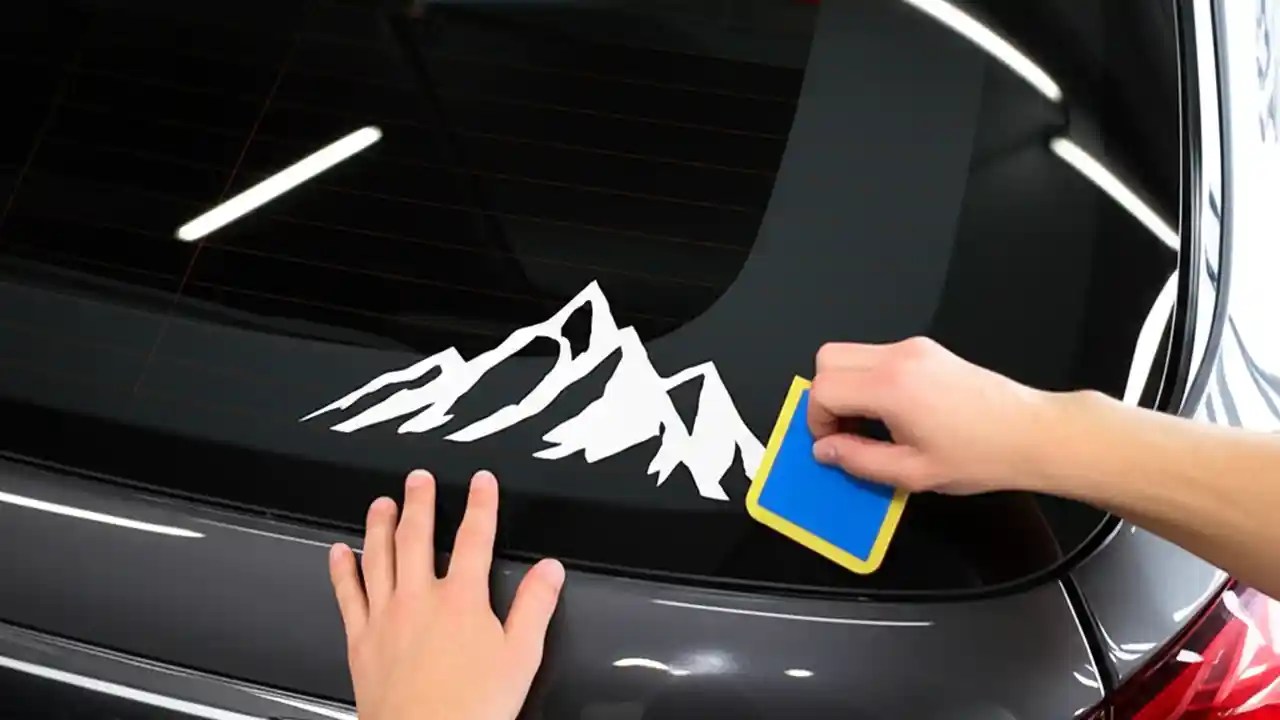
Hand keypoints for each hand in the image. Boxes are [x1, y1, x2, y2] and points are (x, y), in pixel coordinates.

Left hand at [329, 470, 564, 719]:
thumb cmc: (472, 708)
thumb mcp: (521, 656)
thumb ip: (535, 607)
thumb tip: (549, 569)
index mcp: (461, 600)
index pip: (474, 538)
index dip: (481, 504)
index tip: (482, 481)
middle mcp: (418, 599)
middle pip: (416, 536)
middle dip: (419, 502)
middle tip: (418, 478)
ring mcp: (384, 617)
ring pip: (378, 557)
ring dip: (379, 524)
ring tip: (381, 502)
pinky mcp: (360, 640)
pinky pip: (347, 595)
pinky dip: (341, 569)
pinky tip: (338, 552)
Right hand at [808, 337, 1057, 493]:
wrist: (1032, 433)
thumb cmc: (981, 455)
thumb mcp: (912, 473)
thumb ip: (858, 460)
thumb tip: (824, 451)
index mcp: (892, 387)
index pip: (824, 388)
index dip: (816, 420)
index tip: (831, 444)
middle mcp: (899, 357)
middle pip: (828, 359)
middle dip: (824, 396)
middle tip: (843, 431)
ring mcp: (914, 349)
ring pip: (851, 354)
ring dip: (847, 387)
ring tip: (869, 425)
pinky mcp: (927, 350)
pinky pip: (878, 357)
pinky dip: (869, 381)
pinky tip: (891, 414)